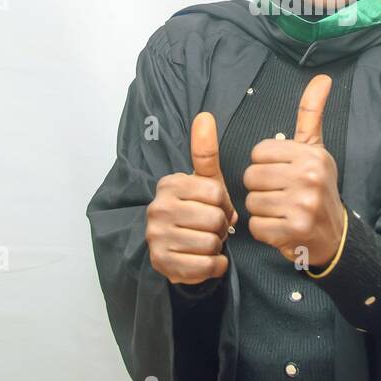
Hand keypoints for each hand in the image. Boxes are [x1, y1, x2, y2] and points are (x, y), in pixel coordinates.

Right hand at [145, 111, 239, 285]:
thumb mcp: (204, 182)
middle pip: (214, 220)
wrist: (177, 249)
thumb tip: (205, 115)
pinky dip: (215, 265)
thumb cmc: (197, 211)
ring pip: (211, 243)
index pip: (216, 194)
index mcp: (169, 185)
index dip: (224, 205)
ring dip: (217, 246)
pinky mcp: (162, 263)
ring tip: (207, 241)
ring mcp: (156, 237)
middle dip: (221, 227)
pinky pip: (207, 265)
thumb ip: (205, 152)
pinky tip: (207, 258)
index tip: (214, 208)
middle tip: (211, 228)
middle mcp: (157, 209)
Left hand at [243, 74, 345, 268]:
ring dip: (262, 210)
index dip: (264, 165)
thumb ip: (311, 114)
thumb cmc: (318, 188)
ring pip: (251, 202)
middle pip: (251, 176)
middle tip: (281, 195)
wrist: (336, 236)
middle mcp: (309, 177)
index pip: (258, 152)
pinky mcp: (294, 230)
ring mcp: (303, 205)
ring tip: (282, 211)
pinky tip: (282, 227)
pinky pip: (257, 226)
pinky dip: (265, 231)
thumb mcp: (316, 149)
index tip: (282, 174)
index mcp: (311, 155)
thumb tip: (322, 77)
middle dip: (261, 188)